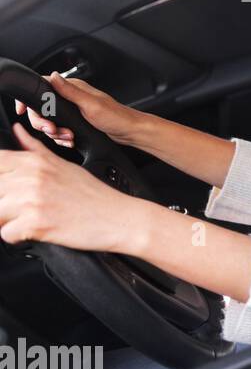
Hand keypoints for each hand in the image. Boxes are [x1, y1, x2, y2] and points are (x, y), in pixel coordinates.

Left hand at [0, 122, 141, 252]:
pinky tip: (35, 231)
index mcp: (35, 162)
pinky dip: (17, 237)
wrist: (120, 219)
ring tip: (30, 220)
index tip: (9, 189)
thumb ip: (34, 148)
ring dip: (7, 221)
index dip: (1, 178)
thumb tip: (17, 131)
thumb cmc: (96, 195)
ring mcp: (32, 200)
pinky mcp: (35, 224)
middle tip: (25, 208)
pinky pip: (5, 234)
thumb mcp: (65, 165)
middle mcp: (31, 178)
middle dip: (4, 203)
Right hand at [13, 71, 136, 148]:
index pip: (42, 87)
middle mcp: (71, 97)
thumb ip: (70, 91)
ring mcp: (72, 110)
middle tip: (53, 130)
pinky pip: (59, 129)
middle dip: (44, 122)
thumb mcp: (91, 104)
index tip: (23, 110)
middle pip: (42, 108)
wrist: (130, 132)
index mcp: (73, 88)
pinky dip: (61, 136)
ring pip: (50, 120)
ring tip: (67, 137)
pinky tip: (70, 139)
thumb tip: (52, 76)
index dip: (30, 99)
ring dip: (55, 132)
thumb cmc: (116, 117)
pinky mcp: (76, 121)